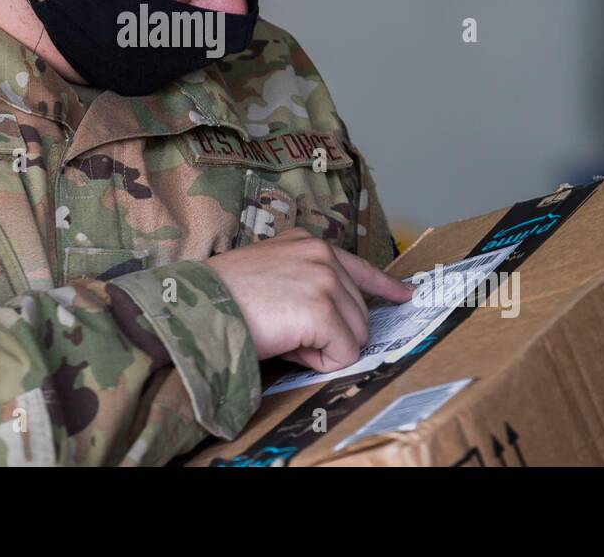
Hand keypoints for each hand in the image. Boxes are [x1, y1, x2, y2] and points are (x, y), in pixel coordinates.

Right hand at [205, 229, 414, 372]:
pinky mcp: (322, 310)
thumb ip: (304, 279)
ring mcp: (324, 280)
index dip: (385, 285)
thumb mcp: (269, 271)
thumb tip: (333, 316)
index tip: (405, 294)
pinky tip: (287, 345)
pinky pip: (342, 353)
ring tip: (284, 335)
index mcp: (307, 242)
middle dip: (330, 333)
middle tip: (287, 332)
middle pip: (359, 312)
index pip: (359, 266)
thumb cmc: (223, 297)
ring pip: (355, 334)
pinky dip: (318, 361)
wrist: (198, 307)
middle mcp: (321, 254)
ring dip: (324, 347)